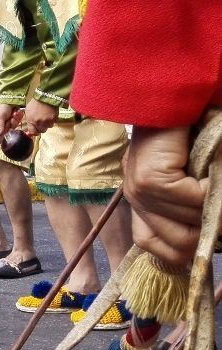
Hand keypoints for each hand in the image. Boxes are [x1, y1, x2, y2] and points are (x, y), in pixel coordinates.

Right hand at [0, 104, 19, 135]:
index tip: (8, 127)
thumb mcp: (0, 116)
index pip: (3, 132)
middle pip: (10, 128)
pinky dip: (18, 116)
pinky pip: (18, 120)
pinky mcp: (16, 118)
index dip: (6, 130)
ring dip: (16, 118)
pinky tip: (17, 112)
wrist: (9, 99)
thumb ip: (0, 126)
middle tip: (12, 117)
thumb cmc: (2, 108)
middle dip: (12, 122)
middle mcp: (4, 123)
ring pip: (15, 124)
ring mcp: (10, 120)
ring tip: (14, 113)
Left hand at [23, 99, 58, 133]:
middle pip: (41, 131)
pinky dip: (52, 121)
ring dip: (46, 125)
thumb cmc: (35, 103)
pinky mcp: (55, 119)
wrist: (45, 97)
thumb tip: (29, 126)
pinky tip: (49, 115)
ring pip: (48, 127)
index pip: (33, 132)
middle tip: (39, 123)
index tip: (33, 130)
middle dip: (40, 128)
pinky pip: (53, 123)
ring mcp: (48, 122)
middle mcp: (40, 123)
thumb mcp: (27, 111)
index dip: (33, 132)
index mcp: (32, 121)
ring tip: (45, 118)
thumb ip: (28, 120)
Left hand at [125, 126, 203, 268]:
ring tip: (212, 176)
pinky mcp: (151, 179)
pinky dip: (214, 188)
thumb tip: (212, 234)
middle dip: (209, 224)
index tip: (207, 231)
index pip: (158, 249)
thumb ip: (197, 205)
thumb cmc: (191, 134)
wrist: (176, 99)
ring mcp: (140, 191)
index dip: (188, 249)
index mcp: (143, 203)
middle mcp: (136, 200)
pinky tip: (212, 169)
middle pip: (181, 244)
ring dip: (214, 202)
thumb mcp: (192, 179)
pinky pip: (196, 200)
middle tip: (213, 193)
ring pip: (193, 223)